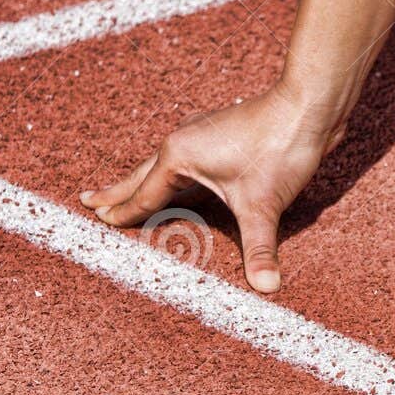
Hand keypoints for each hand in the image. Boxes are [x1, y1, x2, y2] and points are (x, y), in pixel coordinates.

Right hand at [80, 86, 342, 292]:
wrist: (307, 106)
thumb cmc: (280, 149)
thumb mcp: (264, 206)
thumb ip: (260, 249)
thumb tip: (267, 287)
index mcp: (179, 156)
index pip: (144, 195)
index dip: (123, 212)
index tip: (98, 220)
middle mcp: (182, 141)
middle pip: (141, 174)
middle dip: (117, 190)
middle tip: (87, 201)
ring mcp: (201, 134)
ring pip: (162, 164)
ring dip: (143, 180)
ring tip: (125, 192)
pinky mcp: (220, 135)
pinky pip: (185, 159)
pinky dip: (172, 174)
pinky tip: (178, 179)